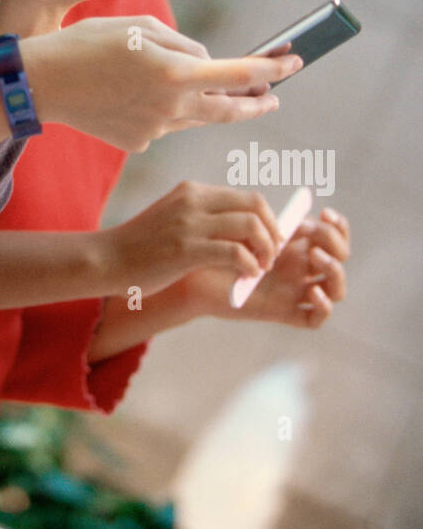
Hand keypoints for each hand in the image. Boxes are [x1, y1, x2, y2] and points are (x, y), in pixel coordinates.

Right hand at [24, 15, 301, 152]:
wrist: (42, 84)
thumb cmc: (89, 44)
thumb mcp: (141, 30)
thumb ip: (183, 47)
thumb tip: (205, 65)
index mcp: (177, 73)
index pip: (242, 74)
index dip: (273, 68)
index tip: (295, 62)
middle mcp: (173, 107)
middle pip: (230, 109)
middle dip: (256, 102)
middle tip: (273, 97)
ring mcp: (156, 130)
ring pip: (197, 118)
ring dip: (212, 106)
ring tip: (224, 96)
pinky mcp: (137, 142)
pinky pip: (163, 124)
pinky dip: (162, 110)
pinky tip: (136, 95)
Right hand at [101, 180, 283, 296]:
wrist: (107, 259)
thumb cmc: (141, 246)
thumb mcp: (174, 218)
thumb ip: (203, 218)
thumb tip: (244, 234)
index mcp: (192, 191)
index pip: (248, 198)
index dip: (268, 221)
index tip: (270, 243)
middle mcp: (194, 200)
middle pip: (255, 206)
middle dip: (273, 233)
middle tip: (272, 256)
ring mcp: (190, 223)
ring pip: (250, 226)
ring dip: (265, 250)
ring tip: (260, 268)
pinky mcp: (186, 249)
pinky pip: (235, 252)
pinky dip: (249, 265)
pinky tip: (246, 277)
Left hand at [177, 207, 349, 326]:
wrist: (189, 273)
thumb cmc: (212, 245)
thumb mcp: (243, 228)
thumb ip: (269, 221)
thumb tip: (300, 210)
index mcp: (295, 244)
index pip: (333, 235)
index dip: (337, 225)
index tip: (324, 212)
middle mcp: (299, 267)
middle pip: (340, 258)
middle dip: (336, 242)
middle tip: (312, 232)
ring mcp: (293, 290)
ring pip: (336, 289)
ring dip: (334, 270)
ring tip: (314, 256)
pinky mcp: (282, 312)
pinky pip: (314, 318)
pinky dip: (323, 306)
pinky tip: (310, 290)